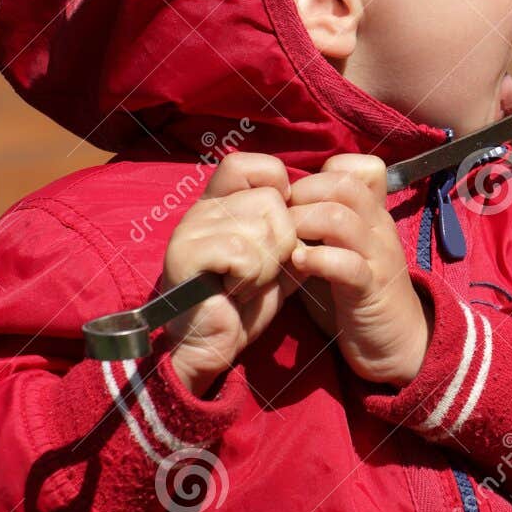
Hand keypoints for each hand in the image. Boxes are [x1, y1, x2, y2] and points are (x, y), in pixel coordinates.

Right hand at [161, 152, 300, 395]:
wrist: (213, 346)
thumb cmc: (245, 302)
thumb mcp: (279, 258)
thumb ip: (295, 230)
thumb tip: (326, 207)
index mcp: (220, 203)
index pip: (253, 165)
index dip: (277, 188)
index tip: (279, 226)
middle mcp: (201, 209)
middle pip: (272, 201)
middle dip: (282, 244)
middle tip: (256, 272)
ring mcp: (190, 229)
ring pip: (264, 228)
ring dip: (267, 267)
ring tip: (243, 284)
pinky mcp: (185, 255)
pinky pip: (245, 253)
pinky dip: (251, 279)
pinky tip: (233, 293)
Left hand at [287, 154, 432, 386]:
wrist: (396, 341)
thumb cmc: (357, 294)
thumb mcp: (342, 250)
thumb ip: (319, 227)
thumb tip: (275, 208)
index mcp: (371, 214)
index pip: (356, 168)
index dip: (319, 174)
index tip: (294, 199)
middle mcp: (378, 226)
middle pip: (342, 183)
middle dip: (302, 194)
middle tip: (280, 220)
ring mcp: (378, 255)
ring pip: (341, 216)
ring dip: (303, 223)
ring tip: (286, 242)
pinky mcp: (372, 288)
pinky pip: (348, 264)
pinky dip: (317, 260)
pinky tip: (298, 265)